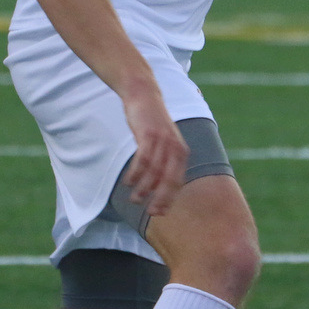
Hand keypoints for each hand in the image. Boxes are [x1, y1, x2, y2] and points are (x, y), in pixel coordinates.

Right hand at [120, 90, 189, 215]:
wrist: (145, 96)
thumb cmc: (153, 124)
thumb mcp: (164, 143)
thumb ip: (164, 162)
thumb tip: (158, 187)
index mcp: (181, 153)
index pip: (177, 182)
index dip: (169, 199)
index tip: (159, 213)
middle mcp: (175, 148)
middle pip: (169, 180)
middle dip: (160, 198)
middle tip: (150, 212)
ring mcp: (163, 141)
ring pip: (154, 172)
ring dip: (144, 188)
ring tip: (134, 199)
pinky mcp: (149, 134)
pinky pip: (142, 159)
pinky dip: (135, 173)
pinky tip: (128, 182)